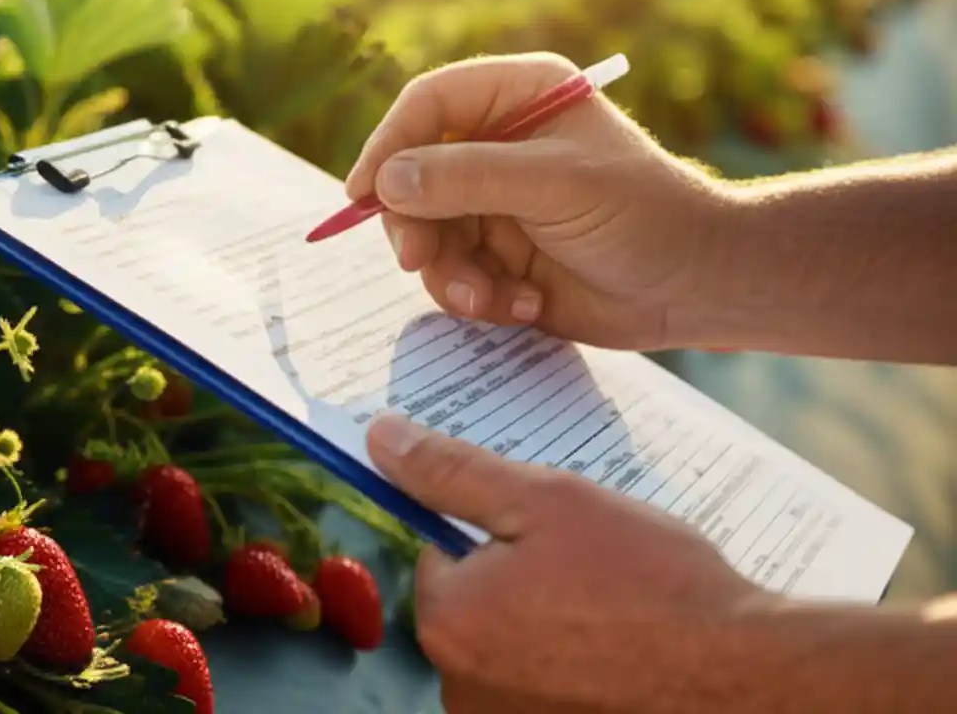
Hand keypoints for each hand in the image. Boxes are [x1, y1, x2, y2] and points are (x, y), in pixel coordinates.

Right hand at [346, 53, 735, 349]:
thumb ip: (467, 179)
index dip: (388, 147)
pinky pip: (453, 277)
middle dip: (415, 226)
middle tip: (419, 260)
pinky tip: (524, 306)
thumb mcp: (554, 185)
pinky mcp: (499, 259)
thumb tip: (386, 182)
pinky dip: (478, 299)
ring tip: (490, 300)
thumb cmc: (642, 215)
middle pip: (412, 178)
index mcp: (518, 99)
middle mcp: (498, 147)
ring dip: (450, 275)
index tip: (363, 194)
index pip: (428, 107)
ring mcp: (495, 206)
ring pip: (426, 237)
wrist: (693, 287)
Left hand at [365, 413, 774, 712]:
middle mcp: (460, 687)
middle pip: (474, 606)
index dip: (493, 531)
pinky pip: (544, 684)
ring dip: (548, 625)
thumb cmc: (648, 582)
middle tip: (591, 568)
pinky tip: (621, 650)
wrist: (744, 678)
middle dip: (520, 579)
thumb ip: (453, 471)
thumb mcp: (545, 500)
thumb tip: (380, 437)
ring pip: (512, 647)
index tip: (546, 526)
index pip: (440, 554)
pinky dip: (573, 666)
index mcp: (448, 620)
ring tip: (615, 609)